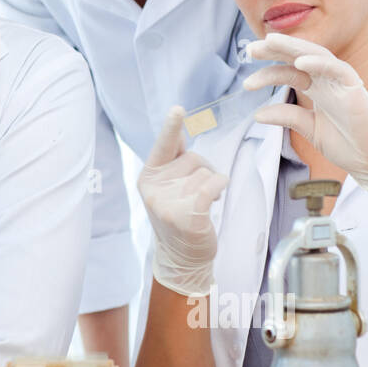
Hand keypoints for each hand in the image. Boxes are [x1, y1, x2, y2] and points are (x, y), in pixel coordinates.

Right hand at [138, 107, 227, 296]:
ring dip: (211, 184)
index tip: (178, 109)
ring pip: (205, 171)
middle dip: (202, 170)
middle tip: (196, 192)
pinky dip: (219, 187)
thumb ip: (172, 159)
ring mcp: (168, 204)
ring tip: (201, 204)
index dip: (171, 126)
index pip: (163, 145)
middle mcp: (154, 189)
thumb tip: (177, 128)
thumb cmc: (179, 215)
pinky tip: (213, 202)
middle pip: (192, 157)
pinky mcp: (188, 216)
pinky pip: (213, 184)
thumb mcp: (168, 186)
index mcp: (148, 177)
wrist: (182, 257)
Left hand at [244, 33, 367, 197]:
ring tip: (270, 42)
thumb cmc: (347, 144)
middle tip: (250, 49)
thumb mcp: (310, 129)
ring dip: (292, 47)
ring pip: (316, 55)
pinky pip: (336, 69)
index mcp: (317, 89)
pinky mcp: (354, 87)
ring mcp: (340, 82)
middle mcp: (327, 81)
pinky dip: (318, 63)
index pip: (288, 72)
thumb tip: (257, 114)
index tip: (247, 83)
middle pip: (298, 57)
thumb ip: (288, 117)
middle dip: (275, 50)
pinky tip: (299, 63)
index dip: (267, 74)